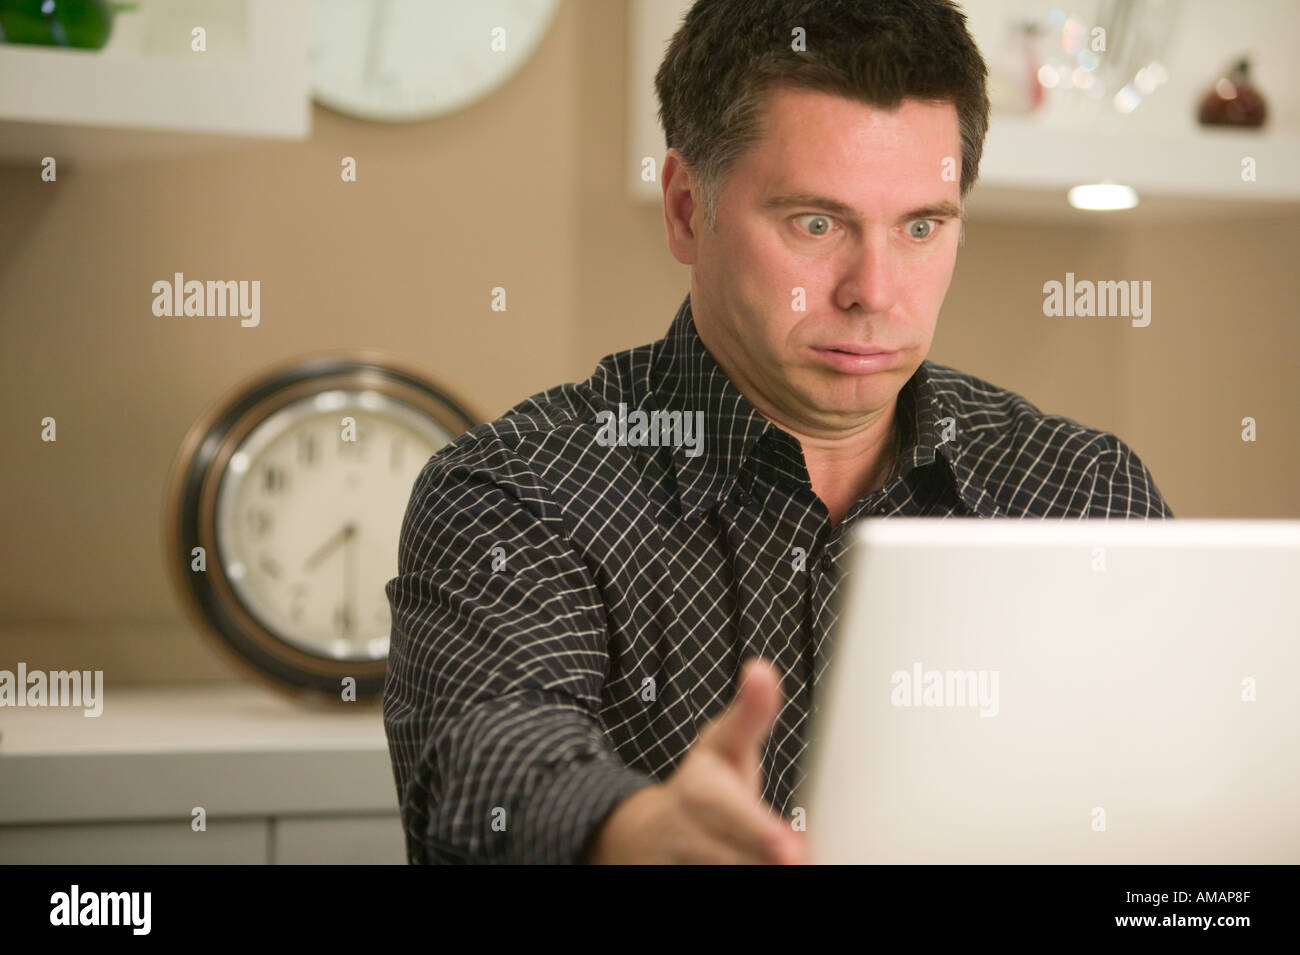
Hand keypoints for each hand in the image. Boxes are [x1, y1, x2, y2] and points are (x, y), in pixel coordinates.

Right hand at [584, 657, 806, 863]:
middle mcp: (685, 836)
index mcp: (698, 794)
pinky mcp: (681, 884)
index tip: (790, 847)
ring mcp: (680, 867)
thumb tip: (762, 668)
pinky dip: (743, 879)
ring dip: (758, 871)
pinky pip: (715, 888)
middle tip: (802, 861)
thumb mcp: (721, 747)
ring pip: (727, 874)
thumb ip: (750, 715)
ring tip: (799, 865)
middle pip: (734, 857)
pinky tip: (768, 872)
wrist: (639, 836)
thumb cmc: (701, 788)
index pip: (730, 814)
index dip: (759, 832)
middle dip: (767, 860)